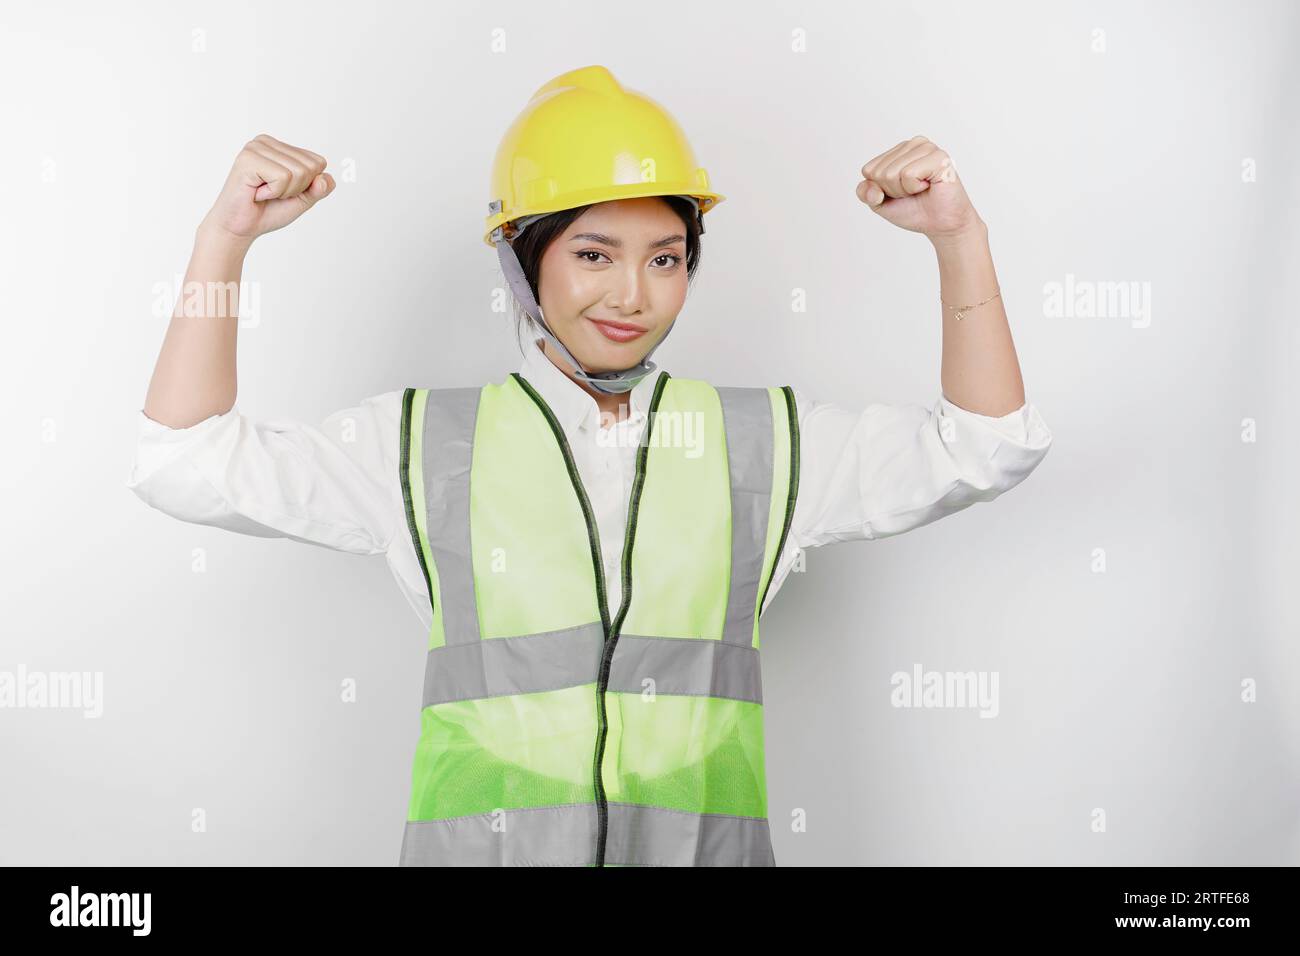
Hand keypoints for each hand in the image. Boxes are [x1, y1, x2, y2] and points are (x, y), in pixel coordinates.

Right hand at [198, 134, 334, 246]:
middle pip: (311, 167)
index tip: (283, 190)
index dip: (307, 185)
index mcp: (280, 147)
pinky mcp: (248, 159)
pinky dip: (274, 192)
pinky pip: (283, 177)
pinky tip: (256, 192)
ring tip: (263, 193)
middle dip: (296, 189)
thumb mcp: (302, 200)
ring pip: (299, 172)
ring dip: (284, 192)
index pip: (318, 162)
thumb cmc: (267, 211)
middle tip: (272, 193)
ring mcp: (256, 148)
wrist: (240, 228)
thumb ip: (319, 189)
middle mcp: (267, 142)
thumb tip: (325, 178)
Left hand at [856, 136, 982, 242]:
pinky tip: (929, 186)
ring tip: (921, 189)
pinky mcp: (938, 157)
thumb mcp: (880, 203)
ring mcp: (927, 148)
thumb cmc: (914, 210)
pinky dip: (915, 188)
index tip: (900, 192)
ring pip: (892, 173)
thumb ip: (865, 193)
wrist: (941, 225)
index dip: (880, 189)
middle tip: (913, 193)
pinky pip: (908, 174)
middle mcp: (913, 144)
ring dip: (905, 190)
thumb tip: (871, 188)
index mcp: (898, 150)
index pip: (868, 170)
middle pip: (880, 172)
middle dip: (893, 191)